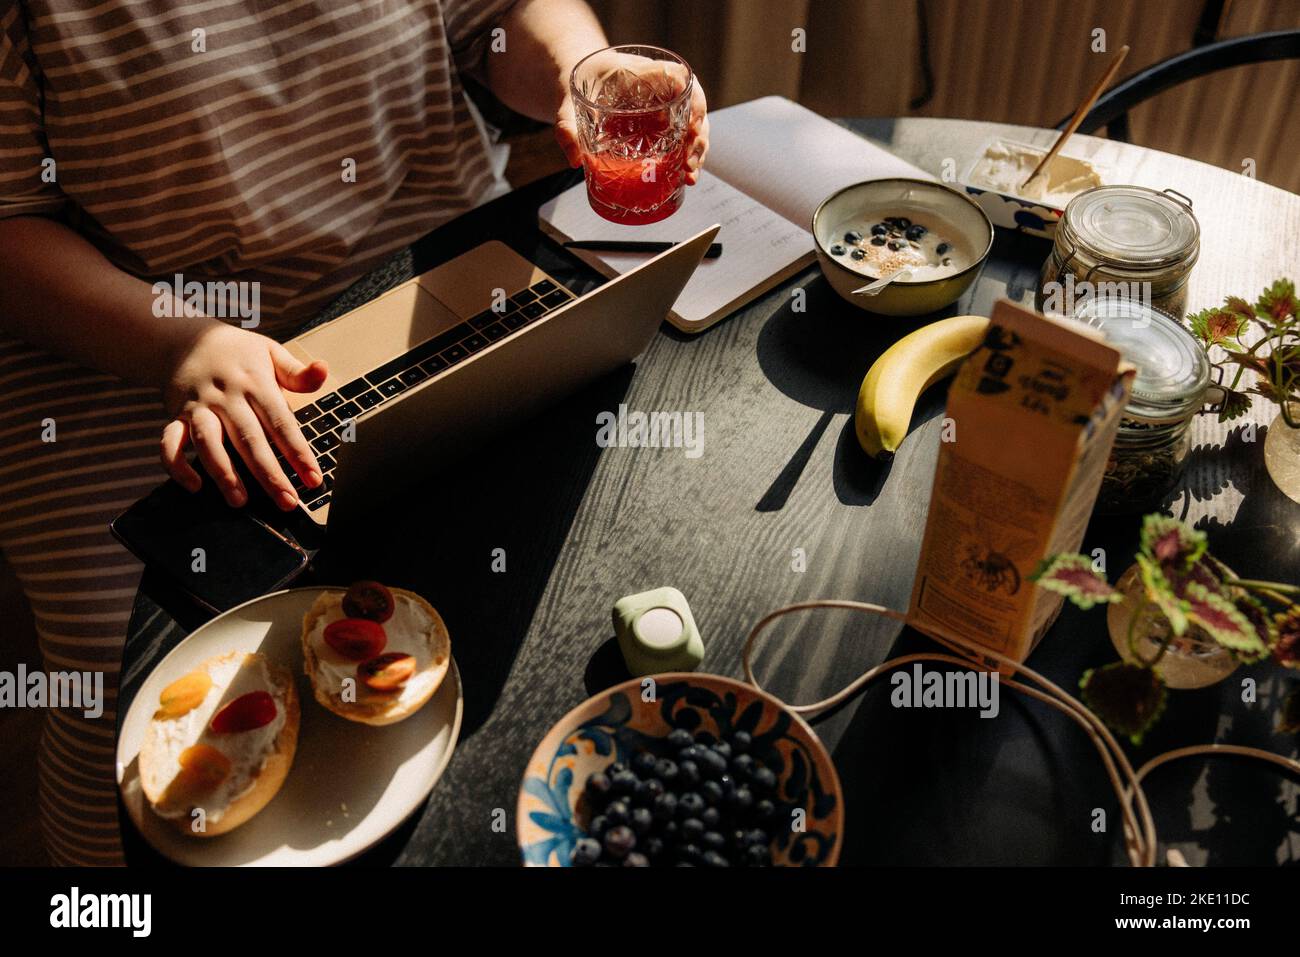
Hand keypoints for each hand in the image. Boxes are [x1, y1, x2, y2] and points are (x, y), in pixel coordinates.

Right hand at [160, 323, 327, 508]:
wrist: (183, 338)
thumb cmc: (237, 352)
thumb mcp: (270, 352)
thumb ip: (296, 371)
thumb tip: (323, 370)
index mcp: (256, 383)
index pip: (281, 423)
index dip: (298, 453)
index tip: (313, 479)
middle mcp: (227, 397)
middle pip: (249, 440)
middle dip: (269, 474)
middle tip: (287, 502)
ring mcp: (199, 407)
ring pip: (208, 443)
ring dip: (224, 473)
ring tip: (240, 502)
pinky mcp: (175, 415)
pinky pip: (170, 442)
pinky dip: (176, 465)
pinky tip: (194, 486)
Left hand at [555, 63, 708, 185]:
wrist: (584, 81)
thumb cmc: (582, 85)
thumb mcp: (569, 102)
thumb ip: (567, 126)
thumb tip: (574, 159)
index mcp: (642, 72)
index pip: (677, 78)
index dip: (692, 101)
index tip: (691, 126)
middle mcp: (661, 87)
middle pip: (693, 106)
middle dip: (697, 136)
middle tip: (688, 163)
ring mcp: (666, 106)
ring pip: (694, 124)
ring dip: (697, 151)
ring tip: (689, 175)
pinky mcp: (665, 124)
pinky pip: (684, 137)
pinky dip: (688, 155)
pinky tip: (685, 175)